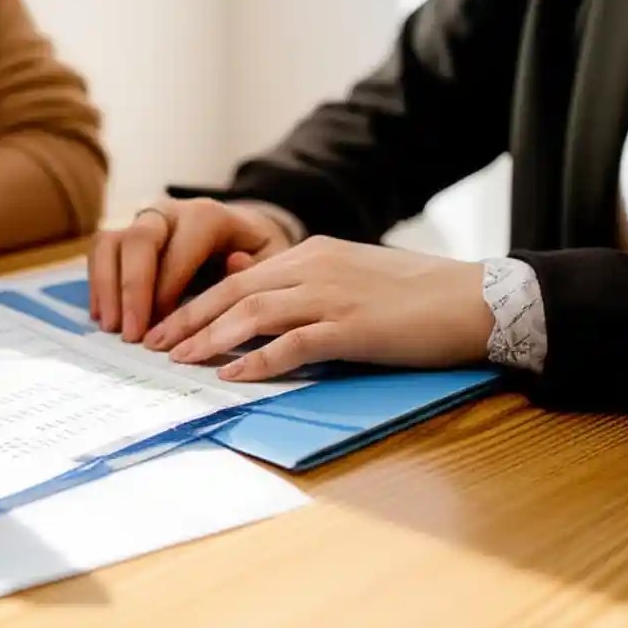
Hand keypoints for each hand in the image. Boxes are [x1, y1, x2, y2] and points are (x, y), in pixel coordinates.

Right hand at [89, 198, 293, 342]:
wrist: (240, 235)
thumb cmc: (255, 255)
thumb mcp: (270, 261)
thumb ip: (258, 266)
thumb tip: (234, 265)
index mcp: (207, 216)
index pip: (179, 248)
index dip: (165, 288)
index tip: (160, 330)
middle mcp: (170, 212)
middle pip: (138, 240)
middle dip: (131, 290)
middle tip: (130, 335)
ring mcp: (144, 222)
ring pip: (110, 243)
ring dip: (106, 287)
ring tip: (110, 328)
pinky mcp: (125, 235)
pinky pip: (100, 253)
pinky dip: (98, 284)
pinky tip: (103, 317)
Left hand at [145, 236, 493, 379]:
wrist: (475, 299)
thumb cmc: (414, 295)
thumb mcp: (350, 276)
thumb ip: (303, 284)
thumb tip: (254, 297)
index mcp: (311, 253)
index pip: (237, 277)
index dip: (195, 302)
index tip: (164, 325)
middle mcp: (313, 267)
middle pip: (232, 292)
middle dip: (186, 319)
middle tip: (151, 345)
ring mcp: (332, 296)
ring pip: (252, 313)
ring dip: (209, 338)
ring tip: (177, 360)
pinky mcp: (352, 328)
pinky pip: (293, 344)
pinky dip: (257, 360)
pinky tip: (231, 375)